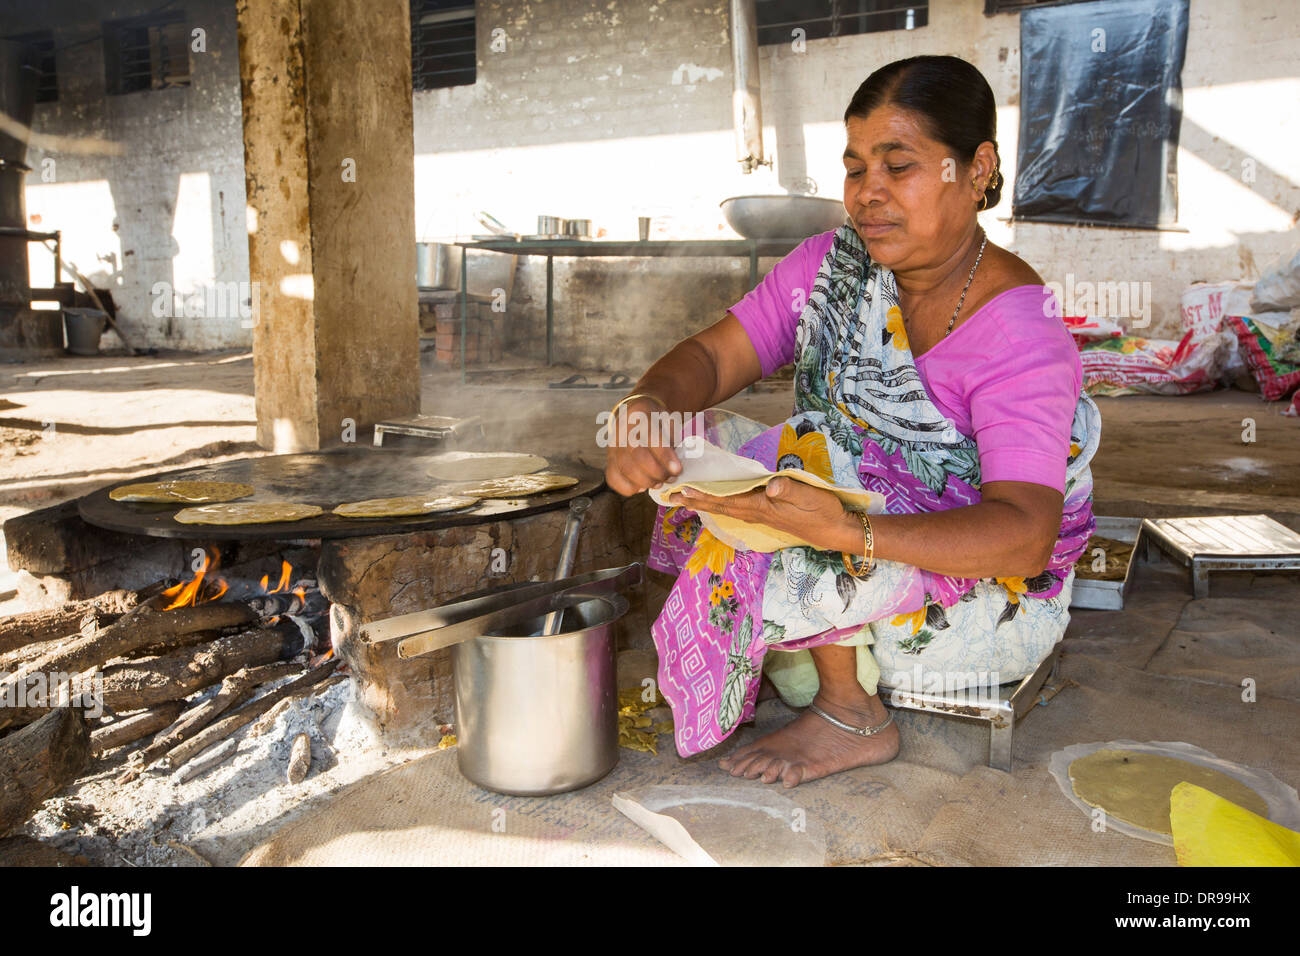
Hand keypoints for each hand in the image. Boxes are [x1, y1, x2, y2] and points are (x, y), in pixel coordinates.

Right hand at [604, 397, 682, 495]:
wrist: (633, 415)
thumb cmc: (655, 421)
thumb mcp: (668, 419)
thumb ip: (673, 438)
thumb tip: (678, 460)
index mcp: (640, 415)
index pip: (650, 437)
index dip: (664, 456)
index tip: (677, 469)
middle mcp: (622, 431)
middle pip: (637, 456)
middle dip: (657, 472)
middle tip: (671, 477)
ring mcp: (613, 447)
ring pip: (625, 469)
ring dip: (646, 482)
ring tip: (660, 482)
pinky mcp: (609, 460)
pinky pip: (613, 479)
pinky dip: (628, 488)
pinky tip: (641, 486)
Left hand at [670, 477, 853, 550]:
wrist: (835, 531)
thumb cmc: (823, 511)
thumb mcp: (811, 496)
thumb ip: (790, 490)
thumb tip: (770, 486)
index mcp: (763, 506)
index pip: (727, 500)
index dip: (706, 495)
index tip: (684, 490)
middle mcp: (757, 512)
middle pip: (721, 506)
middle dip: (697, 500)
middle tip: (672, 495)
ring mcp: (762, 515)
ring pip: (727, 508)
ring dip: (706, 503)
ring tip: (686, 498)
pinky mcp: (768, 514)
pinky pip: (737, 508)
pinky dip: (722, 504)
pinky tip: (716, 502)